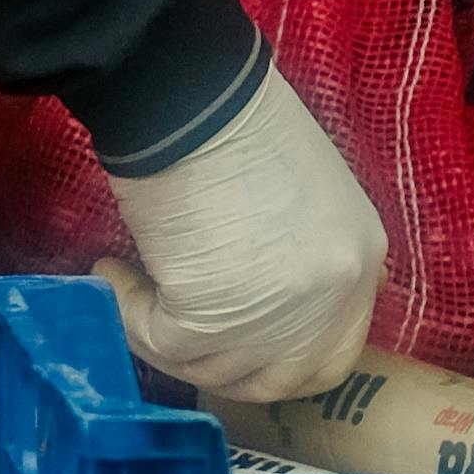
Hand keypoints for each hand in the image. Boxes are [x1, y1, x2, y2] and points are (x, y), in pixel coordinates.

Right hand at [100, 64, 385, 403]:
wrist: (192, 93)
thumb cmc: (240, 123)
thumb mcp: (307, 196)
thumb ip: (305, 255)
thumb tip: (267, 299)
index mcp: (361, 261)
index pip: (332, 357)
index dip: (278, 360)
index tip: (234, 340)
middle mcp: (330, 300)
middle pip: (277, 380)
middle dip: (222, 366)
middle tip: (177, 331)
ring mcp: (275, 317)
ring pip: (211, 368)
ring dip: (165, 337)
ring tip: (132, 281)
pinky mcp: (209, 320)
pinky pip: (158, 345)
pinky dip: (127, 314)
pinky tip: (112, 274)